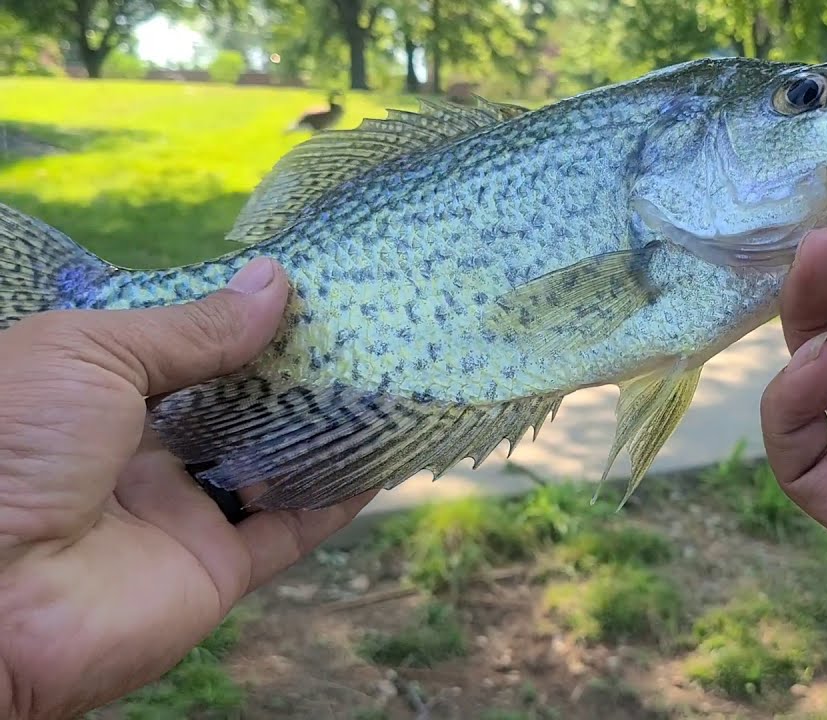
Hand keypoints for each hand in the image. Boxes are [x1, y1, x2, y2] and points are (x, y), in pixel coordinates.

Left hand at [0, 258, 375, 719]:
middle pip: (236, 405)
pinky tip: (383, 458)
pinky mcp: (216, 569)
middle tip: (362, 329)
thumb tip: (274, 283)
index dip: (241, 320)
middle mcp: (142, 451)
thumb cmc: (16, 447)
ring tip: (387, 380)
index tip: (307, 288)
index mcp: (97, 393)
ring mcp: (181, 513)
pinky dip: (337, 499)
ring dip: (323, 429)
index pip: (185, 350)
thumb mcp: (91, 354)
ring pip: (271, 464)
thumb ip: (189, 327)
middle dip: (292, 370)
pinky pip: (291, 532)